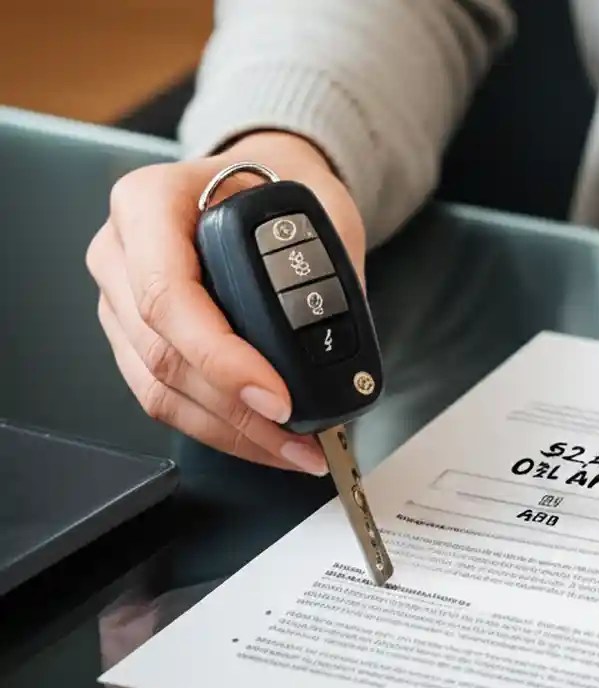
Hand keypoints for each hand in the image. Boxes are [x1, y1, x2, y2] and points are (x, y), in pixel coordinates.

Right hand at [86, 131, 365, 474]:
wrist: (256, 186)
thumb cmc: (280, 189)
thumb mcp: (316, 208)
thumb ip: (327, 271)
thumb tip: (340, 356)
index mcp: (150, 201)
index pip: (168, 294)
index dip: (221, 357)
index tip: (276, 396)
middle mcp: (119, 250)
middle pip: (160, 352)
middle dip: (235, 410)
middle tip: (299, 437)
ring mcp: (117, 298)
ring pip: (157, 387)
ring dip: (229, 431)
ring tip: (293, 449)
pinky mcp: (132, 338)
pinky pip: (164, 396)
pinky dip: (217, 427)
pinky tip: (264, 439)